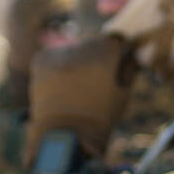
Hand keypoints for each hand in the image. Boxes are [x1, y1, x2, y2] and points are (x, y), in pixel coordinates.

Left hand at [24, 34, 134, 163]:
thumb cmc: (101, 117)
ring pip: (73, 50)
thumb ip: (129, 67)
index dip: (118, 51)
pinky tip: (61, 85)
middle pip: (93, 43)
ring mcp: (59, 51)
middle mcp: (82, 45)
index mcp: (106, 52)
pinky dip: (58, 66)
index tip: (118, 60)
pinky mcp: (41, 59)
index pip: (116, 38)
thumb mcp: (123, 93)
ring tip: (77, 86)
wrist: (64, 135)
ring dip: (77, 61)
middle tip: (95, 79)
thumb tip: (132, 53)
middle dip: (96, 56)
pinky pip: (54, 56)